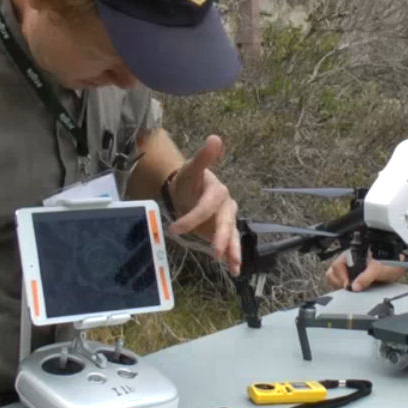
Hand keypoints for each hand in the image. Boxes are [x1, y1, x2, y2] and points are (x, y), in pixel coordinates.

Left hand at [166, 135, 240, 274]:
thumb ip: (203, 157)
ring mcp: (226, 220)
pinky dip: (232, 256)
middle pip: (225, 223)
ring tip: (234, 268)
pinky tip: (233, 270)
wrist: (187, 192)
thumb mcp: (192, 169)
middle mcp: (226, 206)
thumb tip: (215, 138)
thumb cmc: (188, 181)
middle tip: (215, 252)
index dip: (193, 217)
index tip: (173, 229)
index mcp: (217, 191)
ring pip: (232, 236)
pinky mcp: (224, 232)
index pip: (206, 206)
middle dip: (221, 238)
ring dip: (233, 251)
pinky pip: (230, 244)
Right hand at [325, 254, 406, 290]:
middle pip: (333, 272)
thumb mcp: (379, 269)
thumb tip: (354, 286)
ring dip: (341, 285)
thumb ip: (366, 277)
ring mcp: (350, 269)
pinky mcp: (353, 277)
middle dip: (339, 281)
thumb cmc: (391, 262)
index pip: (337, 265)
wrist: (400, 266)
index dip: (341, 276)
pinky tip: (355, 289)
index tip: (348, 285)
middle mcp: (349, 260)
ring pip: (335, 277)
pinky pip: (342, 283)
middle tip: (350, 287)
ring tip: (354, 288)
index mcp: (353, 254)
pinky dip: (346, 287)